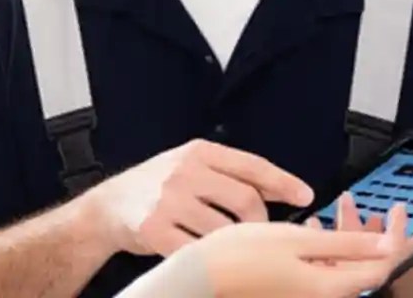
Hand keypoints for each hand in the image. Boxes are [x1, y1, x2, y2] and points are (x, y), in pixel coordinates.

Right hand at [84, 139, 313, 256]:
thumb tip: (280, 188)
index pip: (252, 164)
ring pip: (224, 230)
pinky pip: (196, 251)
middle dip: (260, 222)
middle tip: (260, 234)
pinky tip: (208, 258)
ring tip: (231, 247)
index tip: (305, 195)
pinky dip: (208, 259)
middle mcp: (184, 172)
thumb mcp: (190, 165)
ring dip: (233, 244)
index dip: (283, 182)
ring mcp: (169, 202)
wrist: (107, 207)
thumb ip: (230, 173)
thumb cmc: (154, 187)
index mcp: (198, 152)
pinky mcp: (155, 230)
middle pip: (244, 200)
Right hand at [195, 205, 412, 296]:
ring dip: (349, 237)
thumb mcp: (297, 240)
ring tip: (344, 207)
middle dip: (373, 234)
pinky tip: (314, 227)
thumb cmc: (242, 256)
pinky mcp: (294, 292)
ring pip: (344, 267)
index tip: (401, 208)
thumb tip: (390, 245)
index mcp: (330, 288)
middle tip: (376, 207)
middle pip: (365, 267)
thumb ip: (346, 244)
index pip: (382, 264)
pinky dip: (327, 248)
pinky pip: (324, 270)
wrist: (200, 278)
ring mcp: (307, 296)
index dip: (398, 236)